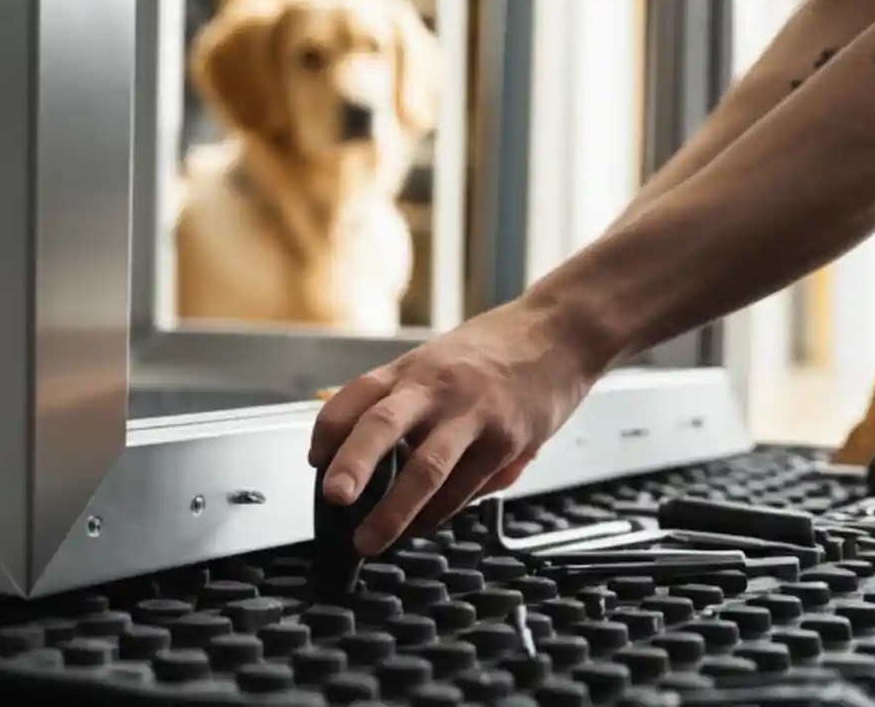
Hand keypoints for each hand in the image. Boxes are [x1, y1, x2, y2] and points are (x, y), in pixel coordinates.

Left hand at [308, 302, 600, 555]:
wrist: (560, 333)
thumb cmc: (494, 351)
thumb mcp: (435, 361)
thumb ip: (401, 399)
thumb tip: (356, 450)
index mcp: (410, 368)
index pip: (353, 397)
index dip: (326, 432)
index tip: (314, 463)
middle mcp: (435, 389)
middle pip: (382, 426)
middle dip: (353, 465)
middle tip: (334, 500)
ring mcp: (472, 416)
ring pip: (426, 470)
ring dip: (394, 513)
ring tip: (369, 541)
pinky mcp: (507, 442)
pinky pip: (464, 488)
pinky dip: (437, 514)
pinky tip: (420, 526)